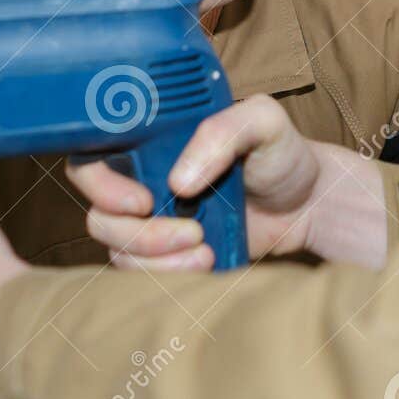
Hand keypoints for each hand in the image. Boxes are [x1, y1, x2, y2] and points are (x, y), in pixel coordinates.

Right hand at [69, 94, 386, 270]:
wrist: (308, 203)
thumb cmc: (281, 153)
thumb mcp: (262, 122)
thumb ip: (222, 132)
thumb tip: (178, 181)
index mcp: (149, 143)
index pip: (90, 160)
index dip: (100, 185)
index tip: (142, 201)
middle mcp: (141, 182)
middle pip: (100, 216)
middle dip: (139, 233)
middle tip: (190, 230)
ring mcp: (152, 223)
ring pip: (118, 251)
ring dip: (156, 259)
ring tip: (205, 249)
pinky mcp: (168, 257)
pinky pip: (142, 276)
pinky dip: (169, 276)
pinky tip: (207, 262)